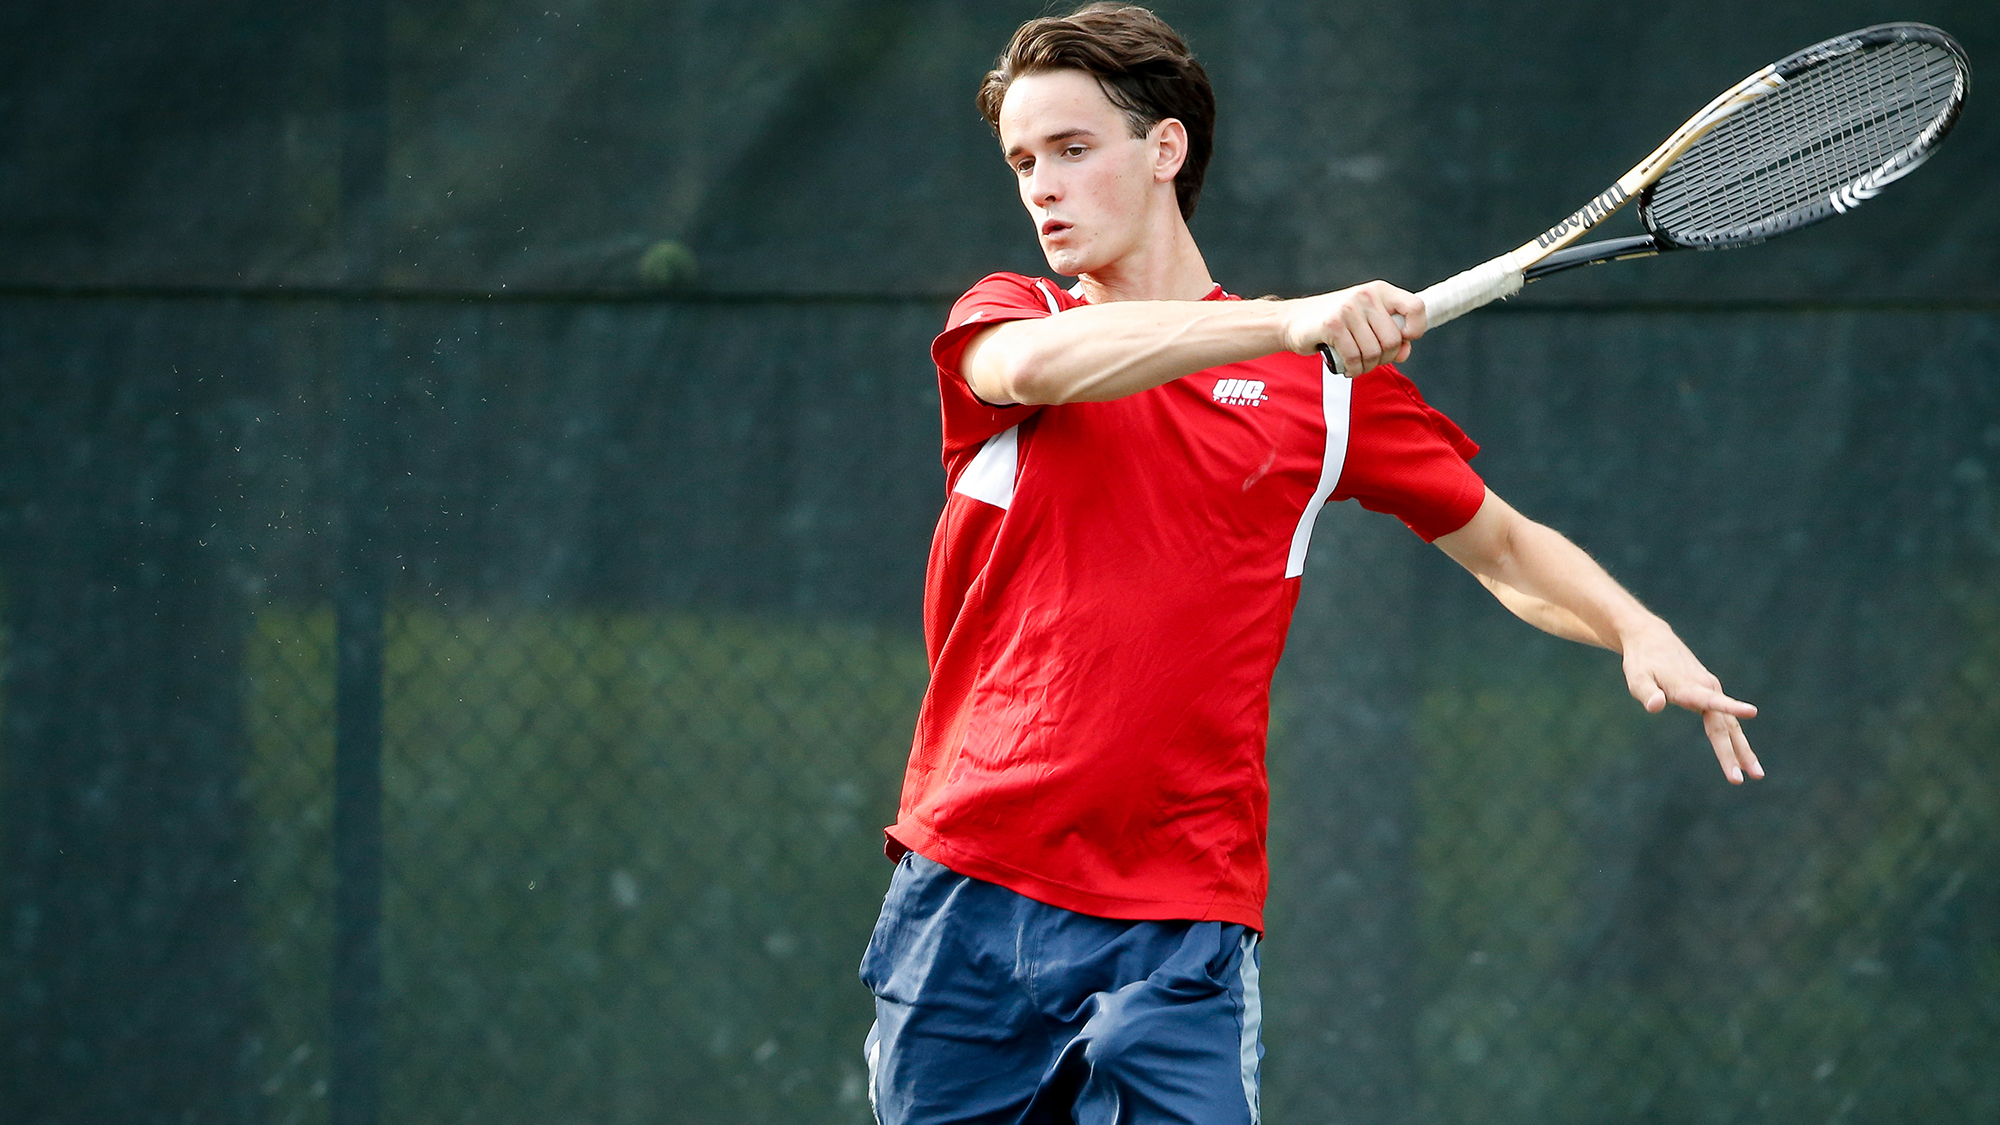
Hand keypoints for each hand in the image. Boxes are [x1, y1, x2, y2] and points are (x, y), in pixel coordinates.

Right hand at [1282, 280, 1427, 373]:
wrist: (1293, 321)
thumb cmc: (1335, 324)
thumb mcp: (1367, 323)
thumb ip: (1390, 335)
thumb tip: (1404, 352)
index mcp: (1380, 291)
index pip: (1416, 307)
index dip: (1416, 329)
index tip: (1404, 340)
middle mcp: (1366, 296)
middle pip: (1394, 340)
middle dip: (1385, 358)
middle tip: (1371, 360)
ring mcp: (1349, 309)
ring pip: (1374, 352)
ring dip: (1367, 367)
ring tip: (1357, 365)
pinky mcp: (1332, 325)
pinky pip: (1354, 357)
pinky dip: (1353, 370)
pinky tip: (1347, 369)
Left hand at [1620, 620, 1762, 783]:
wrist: (1652, 639)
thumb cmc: (1642, 662)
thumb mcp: (1636, 677)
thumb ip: (1646, 692)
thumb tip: (1656, 707)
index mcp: (1688, 686)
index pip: (1711, 700)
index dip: (1731, 706)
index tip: (1752, 711)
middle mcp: (1706, 688)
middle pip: (1723, 725)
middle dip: (1734, 752)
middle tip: (1740, 779)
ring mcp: (1711, 691)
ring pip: (1730, 725)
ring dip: (1743, 750)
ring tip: (1756, 774)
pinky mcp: (1710, 693)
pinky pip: (1726, 721)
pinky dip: (1735, 739)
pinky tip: (1743, 757)